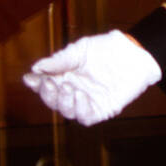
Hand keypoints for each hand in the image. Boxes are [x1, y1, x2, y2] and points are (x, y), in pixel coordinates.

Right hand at [23, 30, 161, 125]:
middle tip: (50, 83)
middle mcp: (73, 90)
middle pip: (53, 100)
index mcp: (65, 76)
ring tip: (68, 88)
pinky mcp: (101, 109)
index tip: (30, 78)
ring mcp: (87, 101)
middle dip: (47, 94)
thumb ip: (60, 60)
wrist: (134, 53)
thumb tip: (36, 68)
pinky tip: (80, 96)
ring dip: (62, 102)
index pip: (44, 84)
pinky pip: (85, 117)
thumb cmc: (107, 49)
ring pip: (67, 111)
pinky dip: (79, 109)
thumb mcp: (81, 50)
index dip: (36, 84)